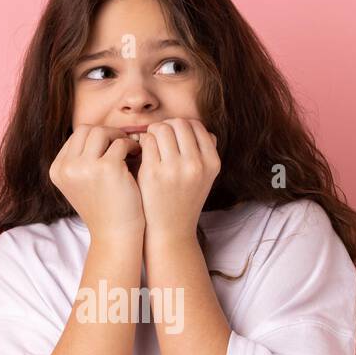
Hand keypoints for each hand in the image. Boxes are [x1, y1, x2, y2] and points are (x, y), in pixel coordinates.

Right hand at [48, 125, 144, 241]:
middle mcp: (67, 167)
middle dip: (106, 133)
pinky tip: (137, 154)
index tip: (110, 145)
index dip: (96, 138)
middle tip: (121, 142)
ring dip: (118, 136)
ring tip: (129, 148)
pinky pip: (120, 143)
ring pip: (102, 132)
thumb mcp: (82, 184)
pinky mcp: (107, 167)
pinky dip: (130, 146)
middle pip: (86, 130)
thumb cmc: (104, 209)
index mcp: (57, 170)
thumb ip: (81, 160)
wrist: (115, 235)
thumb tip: (96, 132)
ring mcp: (85, 167)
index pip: (75, 137)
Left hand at [135, 117, 219, 240]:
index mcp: (212, 163)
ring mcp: (174, 169)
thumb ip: (206, 152)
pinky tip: (143, 153)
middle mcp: (196, 164)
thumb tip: (200, 128)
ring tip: (151, 143)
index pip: (197, 126)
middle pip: (179, 123)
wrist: (171, 231)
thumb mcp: (205, 177)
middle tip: (159, 138)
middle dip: (167, 126)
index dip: (183, 126)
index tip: (174, 136)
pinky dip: (144, 142)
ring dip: (154, 132)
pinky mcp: (153, 173)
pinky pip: (147, 141)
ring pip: (162, 128)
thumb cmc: (185, 200)